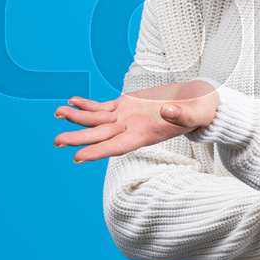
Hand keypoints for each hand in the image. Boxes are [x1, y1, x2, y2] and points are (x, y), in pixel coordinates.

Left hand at [52, 79, 218, 162]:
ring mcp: (127, 117)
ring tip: (58, 113)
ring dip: (77, 118)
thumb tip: (167, 111)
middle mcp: (132, 129)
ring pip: (97, 121)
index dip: (98, 152)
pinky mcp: (127, 105)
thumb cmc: (202, 111)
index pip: (118, 146)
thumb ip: (182, 114)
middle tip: (57, 141)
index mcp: (147, 135)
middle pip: (101, 136)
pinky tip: (72, 101)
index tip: (78, 157)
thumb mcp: (196, 112)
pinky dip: (87, 105)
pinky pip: (103, 107)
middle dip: (78, 138)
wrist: (200, 103)